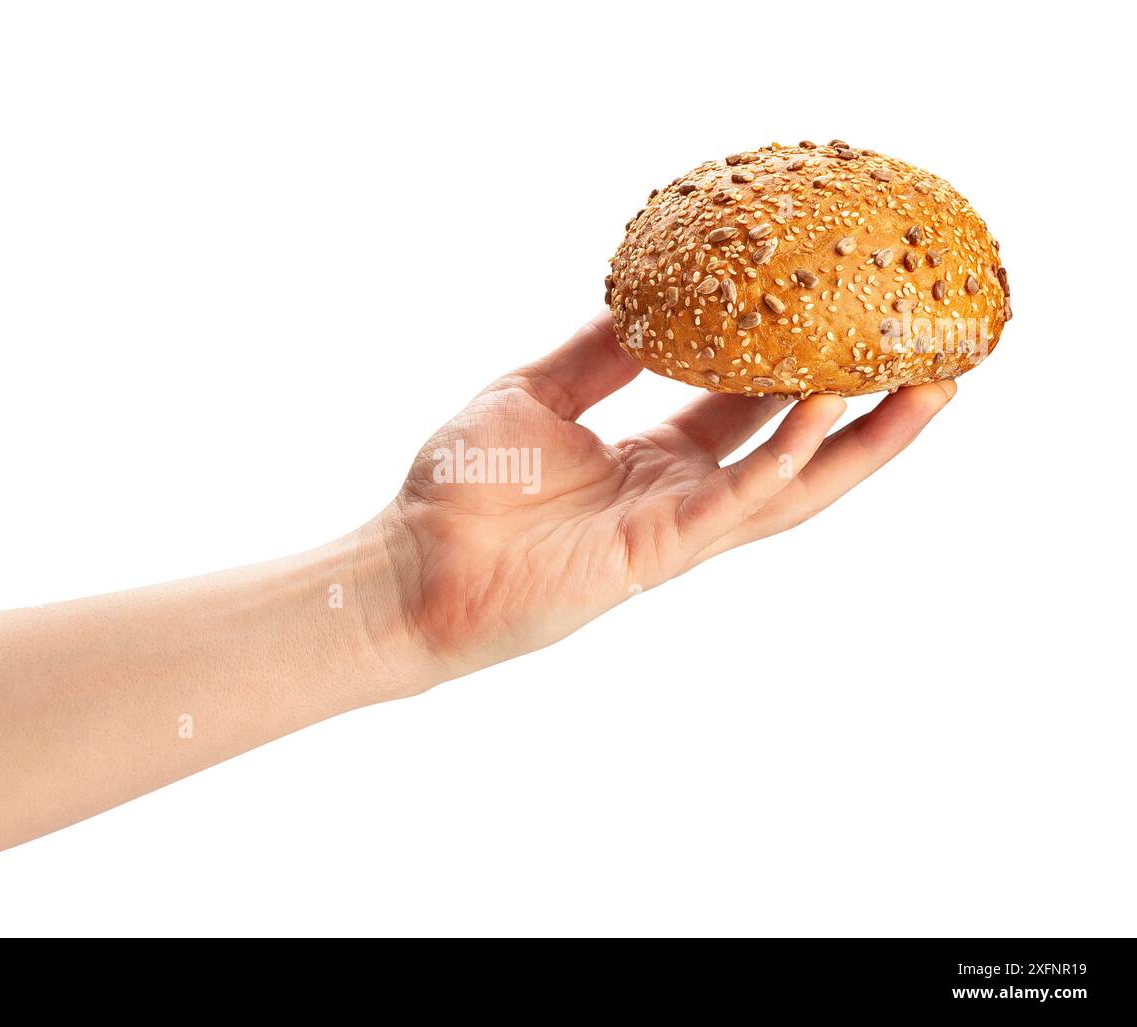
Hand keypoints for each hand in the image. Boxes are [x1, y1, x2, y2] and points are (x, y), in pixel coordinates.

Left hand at [383, 312, 955, 680]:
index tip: (850, 318)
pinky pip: (734, 502)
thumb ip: (597, 352)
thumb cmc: (462, 486)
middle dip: (867, 409)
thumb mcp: (534, 391)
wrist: (408, 565)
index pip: (748, 405)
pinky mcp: (654, 555)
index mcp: (653, 458)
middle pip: (795, 449)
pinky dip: (782, 459)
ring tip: (930, 386)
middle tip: (933, 355)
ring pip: (792, 485)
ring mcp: (675, 530)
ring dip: (863, 441)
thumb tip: (649, 294)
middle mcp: (679, 494)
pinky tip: (821, 409)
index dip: (804, 368)